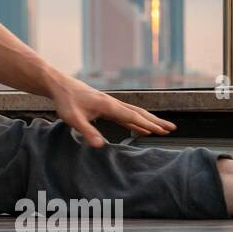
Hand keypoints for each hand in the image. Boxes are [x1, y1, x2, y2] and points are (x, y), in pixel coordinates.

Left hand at [45, 72, 175, 148]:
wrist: (60, 85)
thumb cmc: (66, 101)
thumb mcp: (73, 119)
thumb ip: (87, 131)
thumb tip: (100, 145)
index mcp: (108, 106)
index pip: (132, 117)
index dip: (146, 125)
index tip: (160, 131)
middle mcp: (113, 103)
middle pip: (138, 113)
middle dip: (155, 121)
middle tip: (171, 128)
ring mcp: (110, 104)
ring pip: (134, 113)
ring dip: (149, 120)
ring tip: (162, 128)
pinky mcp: (106, 106)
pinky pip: (125, 114)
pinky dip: (136, 121)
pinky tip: (140, 128)